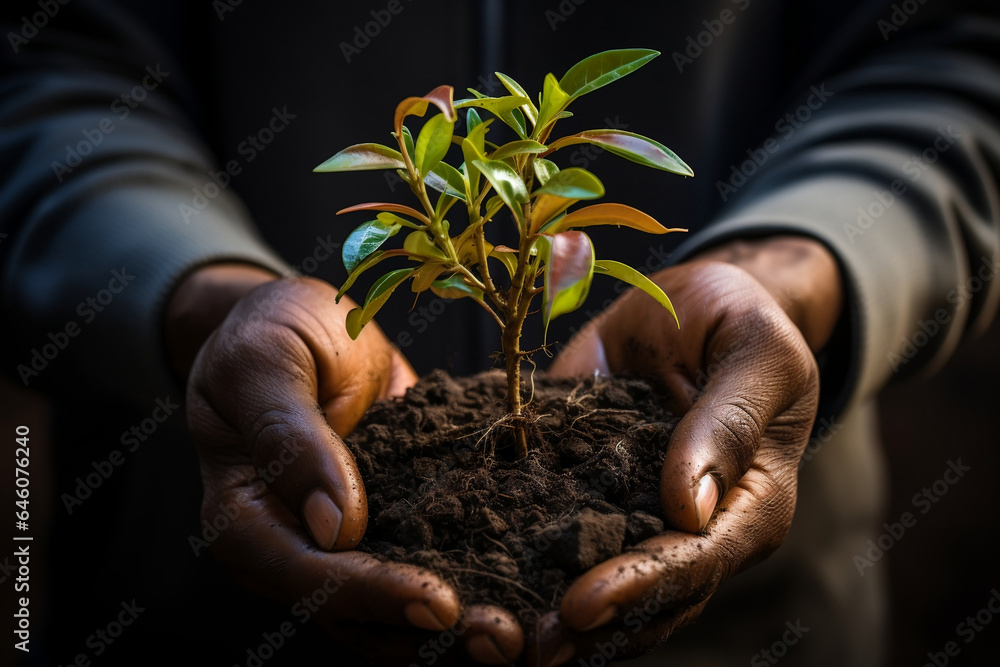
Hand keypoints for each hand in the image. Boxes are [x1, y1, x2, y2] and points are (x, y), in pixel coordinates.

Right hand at [166, 265, 523, 664]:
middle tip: (505, 639)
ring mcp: (349, 540)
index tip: (437, 604)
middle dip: (433, 631)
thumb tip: (335, 525)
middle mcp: (297, 548)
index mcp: (248, 520)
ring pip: (401, 606)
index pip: (309, 576)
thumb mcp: (266, 363)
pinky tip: (530, 580)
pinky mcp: (396, 518)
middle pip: (362, 613)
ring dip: (462, 621)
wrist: (305, 318)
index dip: (373, 594)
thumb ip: (291, 437)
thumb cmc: (270, 330)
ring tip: (526, 632)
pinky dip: (477, 572)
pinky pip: (435, 555)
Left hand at [536, 237, 841, 664]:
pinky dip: (522, 552)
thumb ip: (727, 422)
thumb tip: (688, 508)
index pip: (696, 562)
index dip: (640, 587)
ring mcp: (637, 511)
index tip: (583, 604)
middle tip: (527, 646)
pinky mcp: (589, 485)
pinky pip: (556, 524)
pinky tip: (475, 566)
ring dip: (550, 608)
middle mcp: (691, 525)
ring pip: (599, 577)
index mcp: (747, 504)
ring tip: (497, 633)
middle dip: (588, 625)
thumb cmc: (742, 320)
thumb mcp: (755, 352)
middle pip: (647, 597)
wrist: (693, 303)